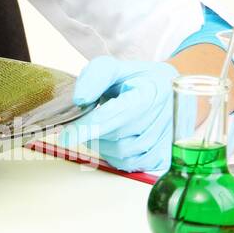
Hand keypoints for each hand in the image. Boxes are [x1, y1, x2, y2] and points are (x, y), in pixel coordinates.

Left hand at [58, 56, 188, 174]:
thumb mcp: (115, 68)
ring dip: (102, 143)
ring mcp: (166, 140)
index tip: (66, 136)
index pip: (115, 115)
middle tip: (85, 122)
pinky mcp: (164, 156)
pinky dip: (114, 155)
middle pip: (116, 136)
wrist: (167, 90)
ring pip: (121, 153)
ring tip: (102, 127)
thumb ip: (95, 77)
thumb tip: (79, 99)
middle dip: (92, 132)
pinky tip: (114, 140)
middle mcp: (163, 118)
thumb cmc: (137, 79)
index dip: (87, 127)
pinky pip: (130, 164)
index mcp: (150, 92)